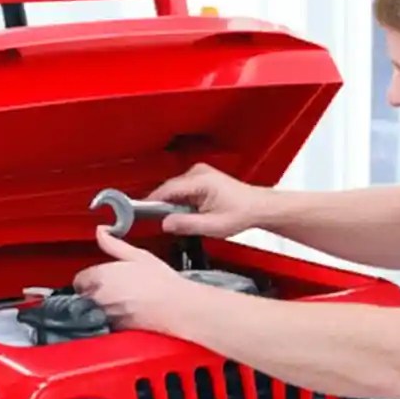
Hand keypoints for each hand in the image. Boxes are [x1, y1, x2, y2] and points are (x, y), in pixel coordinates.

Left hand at [73, 226, 192, 332]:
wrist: (177, 307)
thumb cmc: (161, 281)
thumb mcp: (138, 255)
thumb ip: (114, 244)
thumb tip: (100, 231)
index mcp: (101, 276)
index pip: (79, 279)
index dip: (89, 278)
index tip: (101, 278)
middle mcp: (99, 296)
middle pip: (83, 295)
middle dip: (93, 292)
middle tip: (114, 288)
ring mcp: (105, 314)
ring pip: (92, 309)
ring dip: (100, 306)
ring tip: (122, 301)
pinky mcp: (114, 328)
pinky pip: (104, 322)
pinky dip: (109, 319)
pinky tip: (125, 313)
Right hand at [147, 163, 268, 237]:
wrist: (258, 207)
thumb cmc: (242, 213)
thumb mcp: (213, 226)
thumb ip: (187, 225)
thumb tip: (166, 223)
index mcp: (201, 180)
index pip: (168, 189)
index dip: (152, 201)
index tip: (141, 212)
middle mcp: (199, 172)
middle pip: (169, 189)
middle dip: (164, 206)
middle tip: (166, 223)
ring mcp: (200, 173)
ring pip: (175, 190)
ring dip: (174, 204)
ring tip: (184, 219)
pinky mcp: (201, 178)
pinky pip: (182, 190)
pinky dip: (181, 201)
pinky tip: (190, 213)